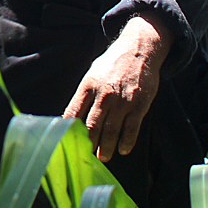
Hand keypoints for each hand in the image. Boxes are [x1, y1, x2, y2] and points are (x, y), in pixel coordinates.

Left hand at [64, 14, 170, 160]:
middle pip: (91, 126)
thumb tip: (72, 117)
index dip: (69, 130)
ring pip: (111, 131)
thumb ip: (84, 95)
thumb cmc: (112, 64)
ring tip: (103, 157)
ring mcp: (122, 101)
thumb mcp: (92, 74)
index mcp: (88, 86)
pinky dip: (127, 142)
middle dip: (88, 144)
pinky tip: (123, 149)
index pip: (73, 112)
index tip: (67, 142)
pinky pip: (132, 128)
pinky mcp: (139, 105)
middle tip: (86, 156)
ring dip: (106, 147)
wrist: (139, 50)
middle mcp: (104, 95)